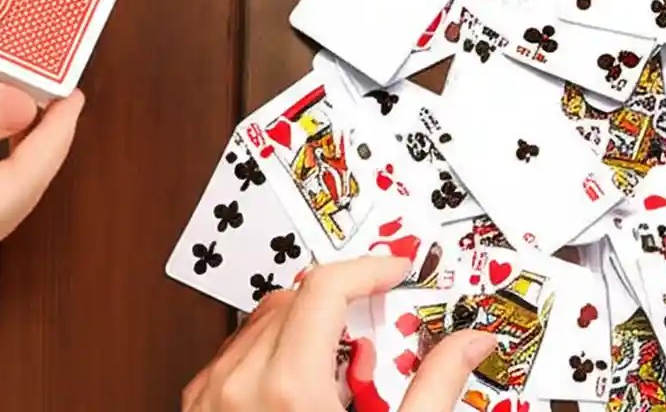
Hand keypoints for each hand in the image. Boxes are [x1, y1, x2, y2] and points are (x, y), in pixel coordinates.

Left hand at [183, 256, 497, 411]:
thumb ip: (435, 386)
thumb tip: (469, 344)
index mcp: (286, 387)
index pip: (327, 285)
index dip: (370, 267)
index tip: (396, 270)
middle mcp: (237, 384)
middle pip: (296, 297)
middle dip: (344, 303)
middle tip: (380, 334)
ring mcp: (209, 398)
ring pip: (263, 320)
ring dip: (307, 326)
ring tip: (342, 378)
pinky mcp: (196, 410)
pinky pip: (236, 353)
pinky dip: (274, 353)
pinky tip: (303, 393)